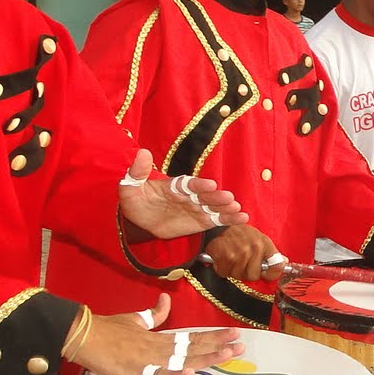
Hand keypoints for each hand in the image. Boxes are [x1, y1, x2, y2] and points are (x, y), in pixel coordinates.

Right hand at [77, 295, 242, 374]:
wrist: (84, 335)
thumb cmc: (108, 329)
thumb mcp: (135, 319)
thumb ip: (153, 314)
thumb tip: (165, 300)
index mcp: (161, 338)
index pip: (193, 337)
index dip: (214, 336)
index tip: (234, 334)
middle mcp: (160, 348)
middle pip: (194, 347)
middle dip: (219, 347)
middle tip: (241, 346)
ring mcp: (150, 360)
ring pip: (183, 360)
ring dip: (206, 358)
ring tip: (227, 355)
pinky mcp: (136, 371)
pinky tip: (190, 374)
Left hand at [118, 150, 247, 238]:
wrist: (139, 218)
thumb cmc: (135, 199)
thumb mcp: (130, 186)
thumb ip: (138, 171)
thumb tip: (142, 152)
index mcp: (175, 186)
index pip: (189, 184)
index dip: (199, 185)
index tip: (211, 184)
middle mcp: (189, 196)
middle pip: (205, 195)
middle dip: (217, 196)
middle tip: (229, 198)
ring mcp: (196, 208)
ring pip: (213, 207)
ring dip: (226, 208)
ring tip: (238, 209)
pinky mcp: (200, 221)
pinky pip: (216, 220)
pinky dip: (229, 219)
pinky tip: (243, 218)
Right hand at [204, 224, 280, 280]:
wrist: (220, 224)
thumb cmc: (241, 233)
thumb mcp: (260, 238)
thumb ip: (271, 253)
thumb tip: (284, 262)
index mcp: (265, 244)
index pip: (277, 266)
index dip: (271, 274)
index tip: (266, 274)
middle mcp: (255, 248)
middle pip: (253, 276)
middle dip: (246, 272)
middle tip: (241, 262)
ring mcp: (240, 253)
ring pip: (238, 276)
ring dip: (233, 270)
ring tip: (232, 258)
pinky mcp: (226, 256)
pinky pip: (225, 272)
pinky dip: (222, 268)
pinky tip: (223, 258)